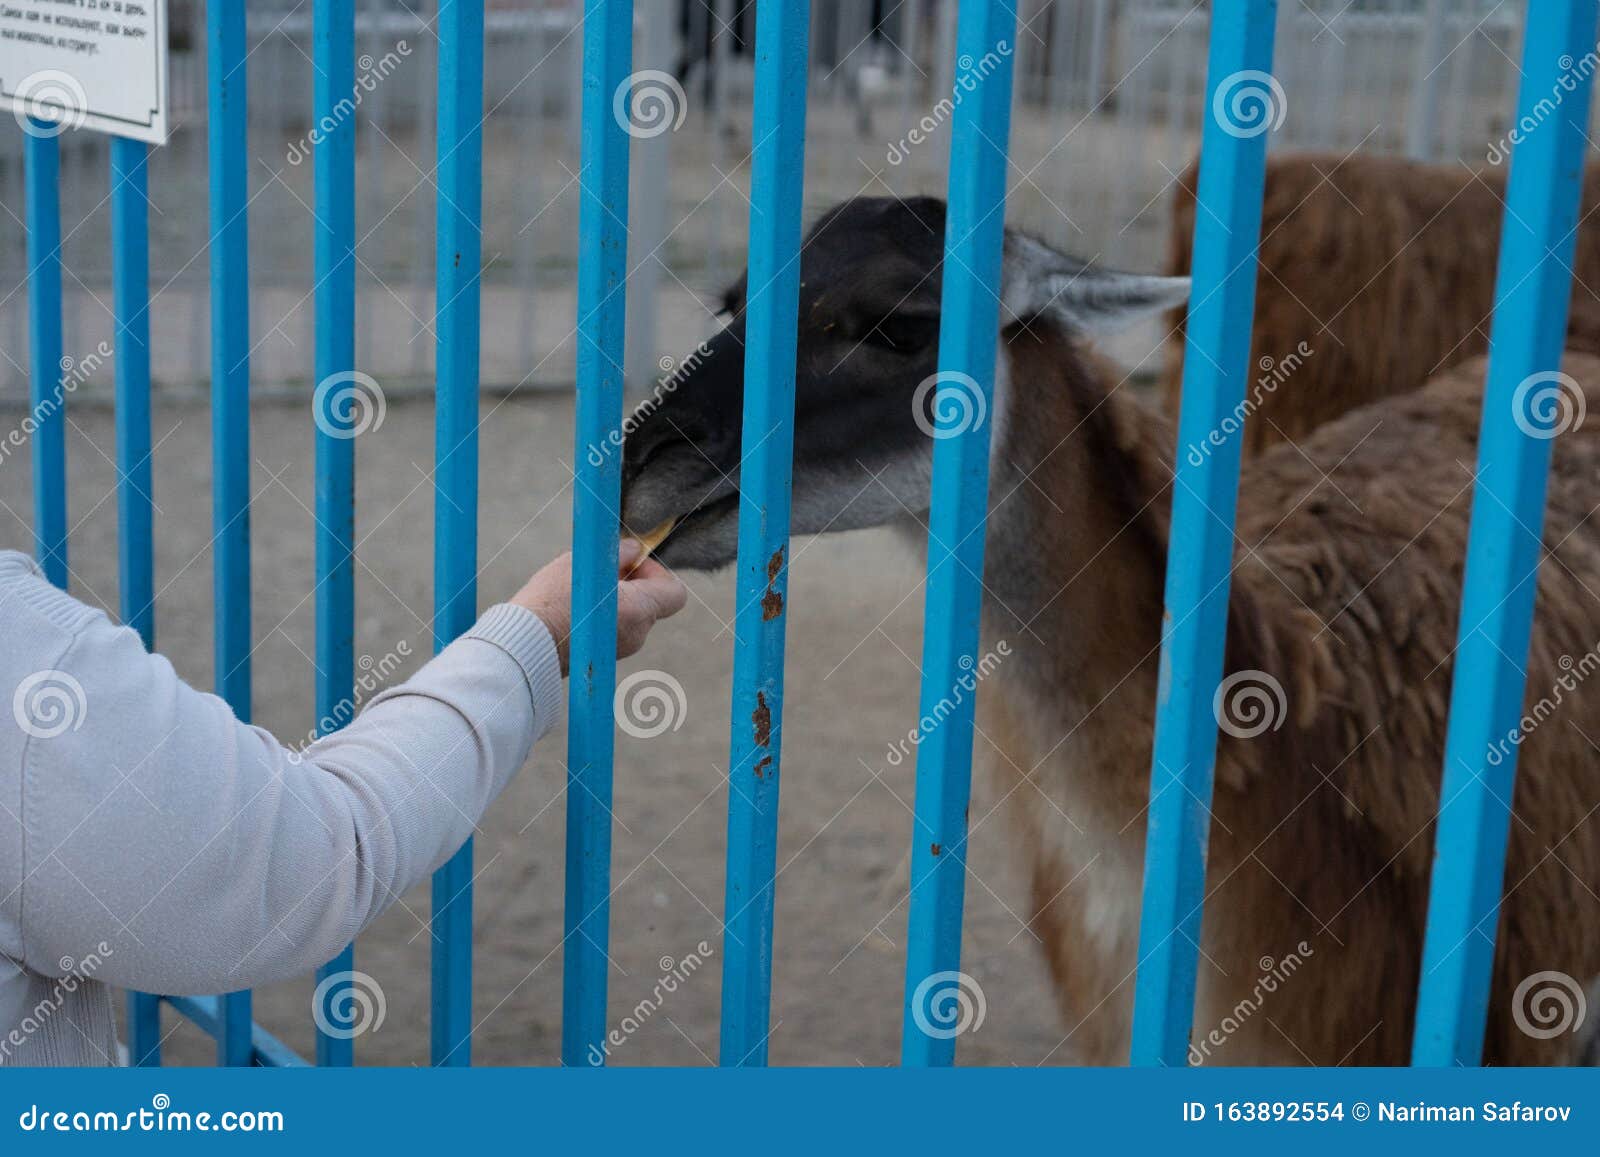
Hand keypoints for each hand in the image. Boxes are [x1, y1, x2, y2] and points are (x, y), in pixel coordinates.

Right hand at [511, 542, 687, 674]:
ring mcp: (620, 650)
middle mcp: (637, 635)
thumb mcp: (586, 564)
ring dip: (611, 599)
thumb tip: (633, 550)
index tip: (629, 564)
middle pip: (648, 602)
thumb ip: (617, 554)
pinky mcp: (601, 658)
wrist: (523, 646)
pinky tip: (570, 608)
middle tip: (598, 572)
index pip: (675, 593)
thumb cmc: (553, 603)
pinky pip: (611, 630)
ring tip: (578, 589)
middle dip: (628, 583)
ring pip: (628, 616)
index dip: (656, 572)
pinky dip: (599, 617)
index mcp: (640, 611)